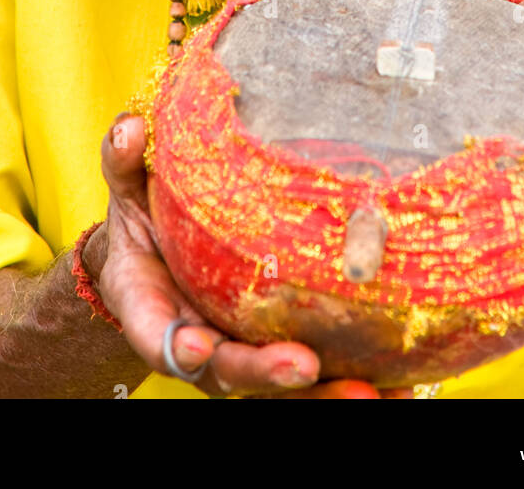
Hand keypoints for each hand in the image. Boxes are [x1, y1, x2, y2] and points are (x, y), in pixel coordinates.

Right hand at [88, 113, 383, 397]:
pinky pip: (316, 380)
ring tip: (368, 393)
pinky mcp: (277, 352)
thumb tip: (130, 129)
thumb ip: (123, 163)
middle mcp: (197, 344)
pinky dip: (353, 384)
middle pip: (228, 371)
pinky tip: (400, 385)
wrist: (155, 259)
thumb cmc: (144, 222)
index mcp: (152, 310)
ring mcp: (238, 354)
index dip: (177, 347)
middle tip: (302, 367)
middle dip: (265, 373)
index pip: (158, 336)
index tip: (193, 345)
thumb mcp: (127, 190)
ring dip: (323, 395)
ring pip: (279, 389)